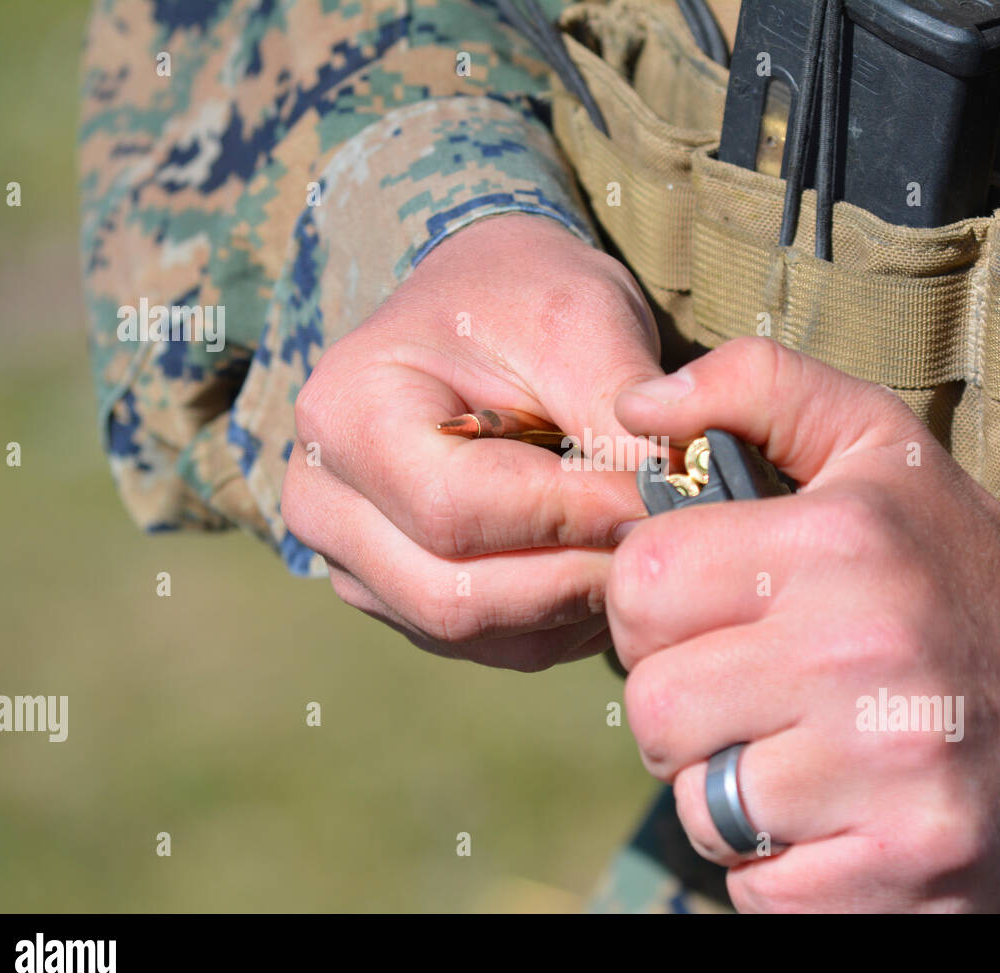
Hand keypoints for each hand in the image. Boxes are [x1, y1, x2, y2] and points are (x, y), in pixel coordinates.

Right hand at [282, 214, 661, 669]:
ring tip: (643, 541)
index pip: (458, 508)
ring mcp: (355, 564)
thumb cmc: (523, 301)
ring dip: (577, 603)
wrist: (483, 311)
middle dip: (578, 574)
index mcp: (345, 415)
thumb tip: (674, 497)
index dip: (571, 517)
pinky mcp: (402, 601)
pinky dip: (565, 620)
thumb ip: (617, 407)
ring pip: (479, 630)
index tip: (663, 498)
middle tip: (669, 537)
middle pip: (456, 593)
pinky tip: (606, 562)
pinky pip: (494, 644)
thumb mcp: (578, 319)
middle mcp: (325, 504)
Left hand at [607, 338, 999, 911]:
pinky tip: (838, 814)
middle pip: (655, 705)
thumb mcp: (876, 447)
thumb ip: (755, 389)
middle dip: (685, 703)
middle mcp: (863, 655)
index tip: (706, 612)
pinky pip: (758, 884)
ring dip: (728, 787)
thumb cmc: (956, 571)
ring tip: (802, 752)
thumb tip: (633, 403)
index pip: (642, 584)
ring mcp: (889, 774)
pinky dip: (778, 861)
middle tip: (754, 690)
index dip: (656, 606)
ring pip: (699, 805)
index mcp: (840, 542)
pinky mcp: (906, 869)